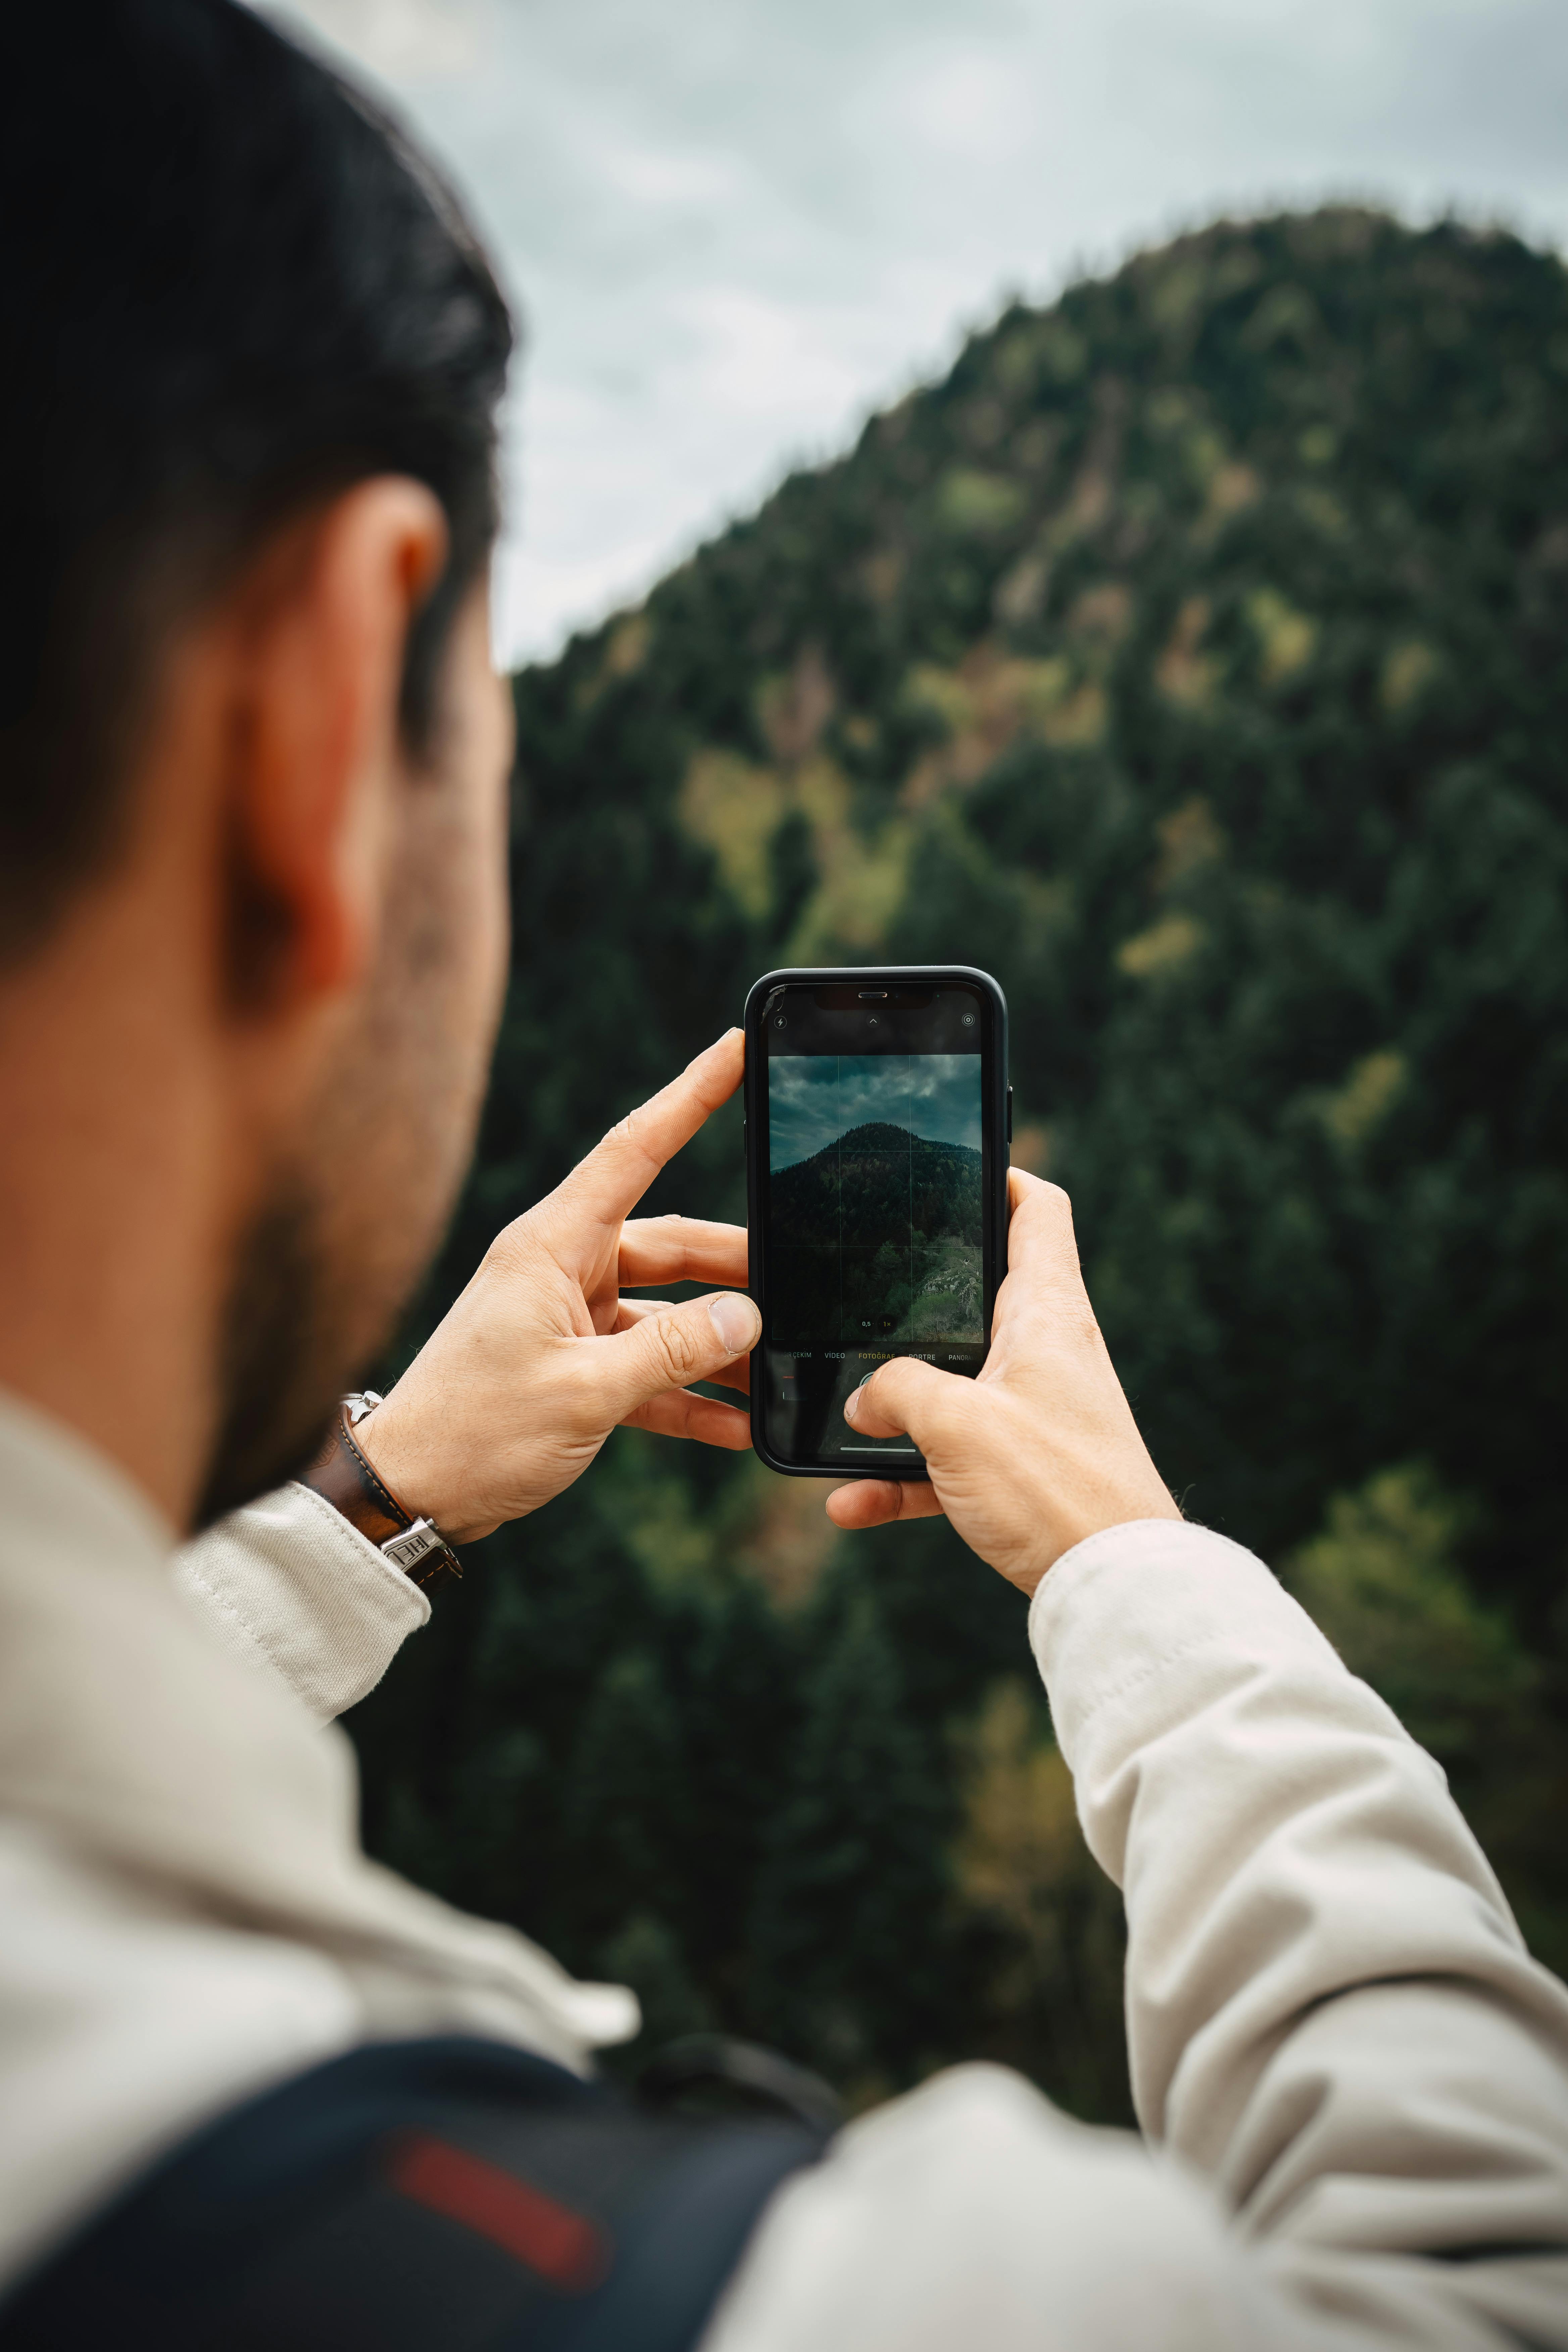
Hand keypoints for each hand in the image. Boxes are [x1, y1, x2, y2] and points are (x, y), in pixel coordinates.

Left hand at [355, 1031, 758, 1541]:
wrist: (407, 1492)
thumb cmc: (473, 1431)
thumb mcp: (583, 1392)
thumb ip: (671, 1353)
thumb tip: (746, 1319)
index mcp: (552, 1245)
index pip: (635, 1148)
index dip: (690, 1096)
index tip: (734, 1049)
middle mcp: (563, 1268)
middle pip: (671, 1244)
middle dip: (737, 1269)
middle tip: (800, 1289)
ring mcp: (569, 1316)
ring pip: (668, 1311)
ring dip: (719, 1346)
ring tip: (777, 1372)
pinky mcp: (573, 1365)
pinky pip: (649, 1368)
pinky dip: (690, 1394)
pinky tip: (738, 1425)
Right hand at [826, 1171, 1179, 1594]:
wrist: (1114, 1588)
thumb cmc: (1054, 1488)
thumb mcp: (956, 1422)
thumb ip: (898, 1390)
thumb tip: (866, 1396)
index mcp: (1049, 1313)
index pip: (1038, 1212)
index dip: (1001, 1176)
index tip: (958, 1162)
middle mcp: (1049, 1353)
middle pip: (982, 1299)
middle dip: (917, 1301)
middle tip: (861, 1289)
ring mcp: (1037, 1412)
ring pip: (954, 1389)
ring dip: (896, 1408)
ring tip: (840, 1423)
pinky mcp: (1027, 1471)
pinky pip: (951, 1461)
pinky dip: (905, 1479)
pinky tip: (852, 1504)